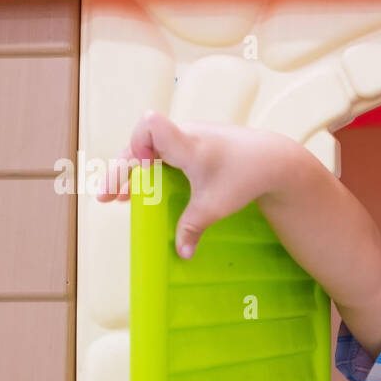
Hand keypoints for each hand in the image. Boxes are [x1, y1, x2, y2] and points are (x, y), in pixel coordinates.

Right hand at [96, 112, 294, 258]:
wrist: (274, 159)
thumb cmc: (243, 177)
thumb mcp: (214, 206)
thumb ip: (192, 227)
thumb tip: (181, 254)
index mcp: (185, 143)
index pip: (151, 125)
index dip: (137, 144)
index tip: (139, 169)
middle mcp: (182, 134)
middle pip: (139, 144)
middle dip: (121, 170)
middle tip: (106, 197)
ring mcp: (188, 136)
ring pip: (150, 149)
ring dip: (134, 171)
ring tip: (120, 197)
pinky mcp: (194, 143)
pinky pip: (163, 153)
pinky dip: (151, 169)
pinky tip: (144, 190)